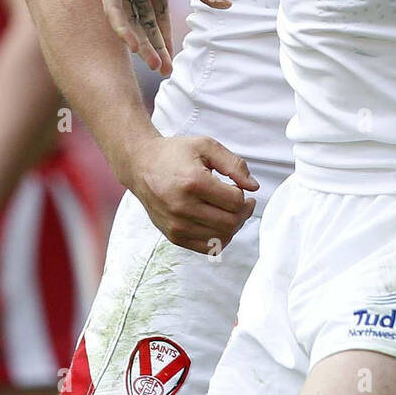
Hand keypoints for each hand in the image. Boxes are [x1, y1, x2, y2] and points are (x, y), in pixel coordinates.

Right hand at [126, 129, 259, 253]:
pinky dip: (220, 238)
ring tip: (229, 210)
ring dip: (234, 225)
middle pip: (231, 222)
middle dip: (244, 212)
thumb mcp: (206, 146)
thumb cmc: (175, 154)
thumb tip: (254, 187)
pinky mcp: (173, 236)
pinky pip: (207, 248)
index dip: (244, 194)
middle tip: (242, 200)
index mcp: (193, 183)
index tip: (239, 186)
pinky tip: (218, 222)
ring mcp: (177, 225)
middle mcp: (183, 207)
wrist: (141, 165)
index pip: (235, 201)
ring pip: (222, 237)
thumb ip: (234, 164)